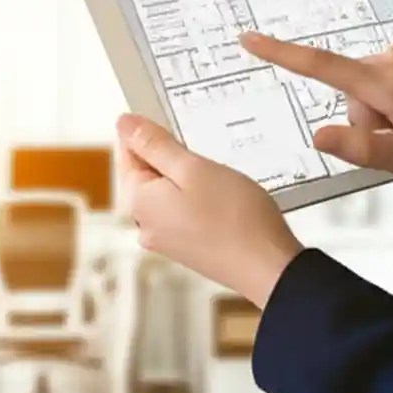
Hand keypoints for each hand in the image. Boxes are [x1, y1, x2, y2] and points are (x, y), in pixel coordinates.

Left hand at [116, 113, 302, 307]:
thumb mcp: (193, 168)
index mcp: (138, 201)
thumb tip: (124, 124)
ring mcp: (165, 240)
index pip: (127, 154)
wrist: (268, 267)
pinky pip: (181, 212)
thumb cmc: (234, 217)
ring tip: (217, 179)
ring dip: (187, 179)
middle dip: (171, 159)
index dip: (149, 134)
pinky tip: (220, 199)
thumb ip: (154, 145)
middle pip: (146, 175)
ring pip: (166, 193)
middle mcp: (145, 224)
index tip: (174, 129)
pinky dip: (196, 199)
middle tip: (204, 157)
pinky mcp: (186, 248)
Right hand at [240, 32, 392, 188]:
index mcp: (388, 82)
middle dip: (365, 126)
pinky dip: (392, 108)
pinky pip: (381, 86)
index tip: (249, 39)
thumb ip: (364, 150)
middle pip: (347, 96)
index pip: (321, 67)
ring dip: (381, 120)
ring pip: (364, 95)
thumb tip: (320, 137)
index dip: (281, 54)